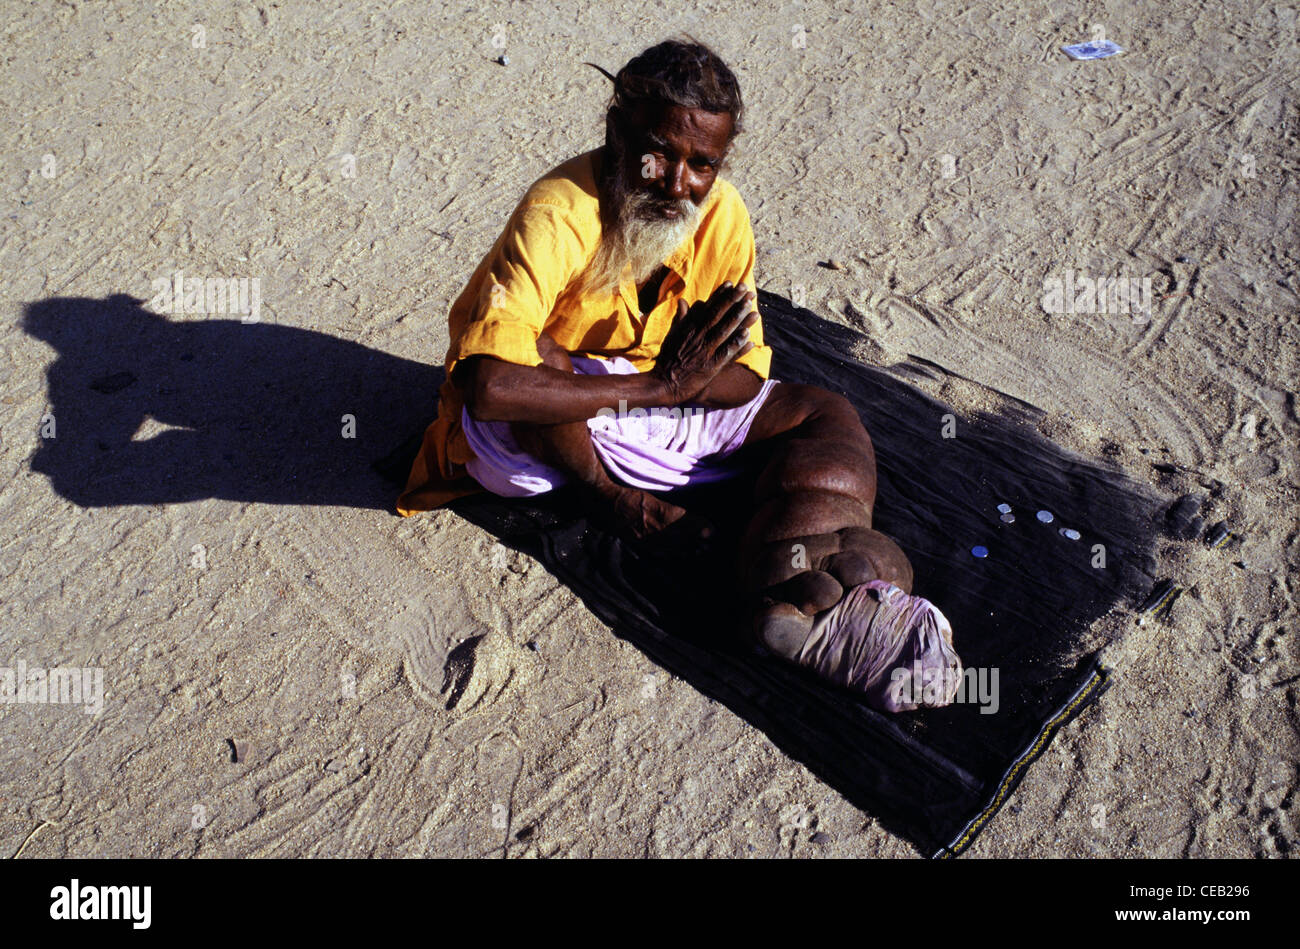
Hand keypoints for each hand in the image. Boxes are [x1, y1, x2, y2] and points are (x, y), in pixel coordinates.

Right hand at [651, 281, 756, 403]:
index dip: (720, 295)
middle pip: (718, 315)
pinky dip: (737, 345)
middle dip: (733, 301)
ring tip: (753, 309)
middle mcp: (698, 336)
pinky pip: (726, 353)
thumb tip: (684, 301)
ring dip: (739, 320)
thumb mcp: (672, 334)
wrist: (663, 383)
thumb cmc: (668, 358)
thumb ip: (682, 318)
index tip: (732, 284)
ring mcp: (705, 351)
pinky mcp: (710, 366)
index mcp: (689, 327)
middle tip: (746, 289)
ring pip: (724, 332)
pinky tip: (748, 337)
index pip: (707, 308)